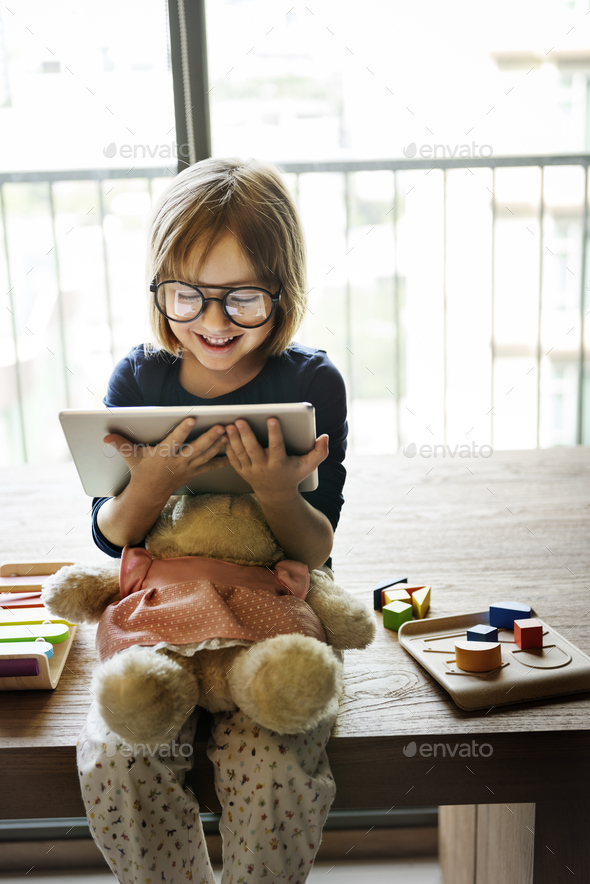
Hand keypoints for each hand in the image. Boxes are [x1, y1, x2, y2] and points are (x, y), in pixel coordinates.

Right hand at [103, 418, 229, 496]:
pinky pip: (210, 466)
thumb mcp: (131, 457)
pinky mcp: (194, 472)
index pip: (174, 440)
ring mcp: (187, 468)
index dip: (182, 430)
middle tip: (221, 427)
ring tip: (230, 434)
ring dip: (219, 445)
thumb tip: (106, 436)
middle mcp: (177, 462)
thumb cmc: (141, 470)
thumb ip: (120, 444)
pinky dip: (223, 460)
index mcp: (163, 455)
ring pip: (206, 456)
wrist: (149, 493)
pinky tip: (235, 453)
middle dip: (209, 438)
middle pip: (196, 449)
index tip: (191, 418)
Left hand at [223, 418, 328, 498]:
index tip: (272, 418)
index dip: (275, 433)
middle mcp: (263, 467)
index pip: (277, 447)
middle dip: (246, 435)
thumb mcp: (308, 466)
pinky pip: (233, 459)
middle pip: (253, 450)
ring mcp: (251, 470)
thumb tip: (325, 437)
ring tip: (229, 424)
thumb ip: (319, 452)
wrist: (276, 494)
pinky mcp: (242, 471)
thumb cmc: (293, 475)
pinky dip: (228, 447)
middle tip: (241, 420)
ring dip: (234, 439)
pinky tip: (224, 435)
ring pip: (240, 453)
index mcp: (279, 464)